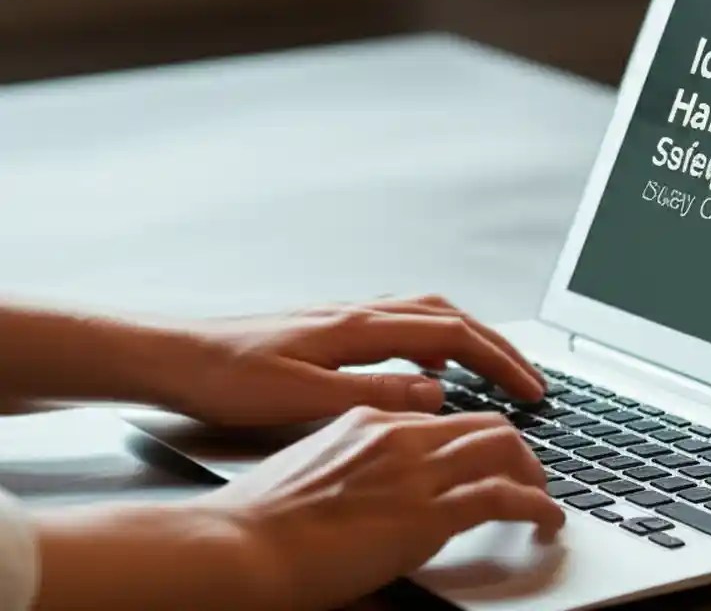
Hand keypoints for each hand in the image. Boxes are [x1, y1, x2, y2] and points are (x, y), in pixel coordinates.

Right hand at [32, 408, 564, 610]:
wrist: (238, 547)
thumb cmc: (260, 521)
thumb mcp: (313, 468)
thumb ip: (355, 459)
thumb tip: (378, 479)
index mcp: (369, 422)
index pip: (444, 415)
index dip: (477, 435)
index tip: (490, 454)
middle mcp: (398, 435)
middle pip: (484, 424)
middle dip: (518, 448)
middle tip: (531, 474)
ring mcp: (414, 471)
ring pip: (503, 448)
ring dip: (534, 474)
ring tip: (544, 497)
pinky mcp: (427, 513)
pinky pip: (503, 497)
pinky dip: (537, 505)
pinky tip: (547, 519)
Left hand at [156, 295, 544, 425]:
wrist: (176, 357)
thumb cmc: (229, 379)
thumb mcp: (304, 399)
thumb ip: (375, 395)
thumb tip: (438, 393)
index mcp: (360, 328)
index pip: (453, 338)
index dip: (501, 362)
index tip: (532, 390)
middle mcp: (360, 313)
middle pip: (452, 318)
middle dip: (500, 348)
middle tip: (531, 379)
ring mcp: (346, 316)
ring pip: (430, 316)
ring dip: (472, 340)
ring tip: (496, 370)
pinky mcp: (332, 329)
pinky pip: (404, 325)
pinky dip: (436, 341)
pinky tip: (430, 369)